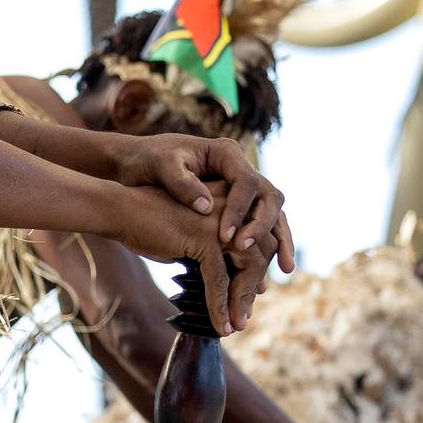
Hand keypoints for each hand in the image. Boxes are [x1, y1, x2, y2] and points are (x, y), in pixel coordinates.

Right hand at [107, 184, 270, 332]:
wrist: (120, 211)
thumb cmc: (150, 225)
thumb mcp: (192, 236)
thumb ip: (215, 252)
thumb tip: (234, 285)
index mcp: (233, 204)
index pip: (262, 240)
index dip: (260, 271)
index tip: (251, 296)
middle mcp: (233, 209)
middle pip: (263, 253)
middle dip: (255, 288)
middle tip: (244, 316)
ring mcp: (221, 223)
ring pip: (249, 267)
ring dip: (242, 300)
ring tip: (235, 325)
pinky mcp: (205, 238)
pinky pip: (220, 279)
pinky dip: (220, 306)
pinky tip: (219, 324)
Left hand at [112, 132, 297, 277]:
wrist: (137, 161)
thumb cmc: (146, 160)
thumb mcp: (160, 166)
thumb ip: (181, 183)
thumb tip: (206, 207)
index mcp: (226, 154)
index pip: (246, 184)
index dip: (239, 212)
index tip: (226, 239)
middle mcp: (240, 168)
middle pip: (270, 197)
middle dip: (266, 227)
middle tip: (254, 254)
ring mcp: (241, 186)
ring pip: (272, 212)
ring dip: (280, 240)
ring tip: (285, 269)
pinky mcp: (237, 203)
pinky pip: (259, 223)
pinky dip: (269, 244)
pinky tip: (271, 267)